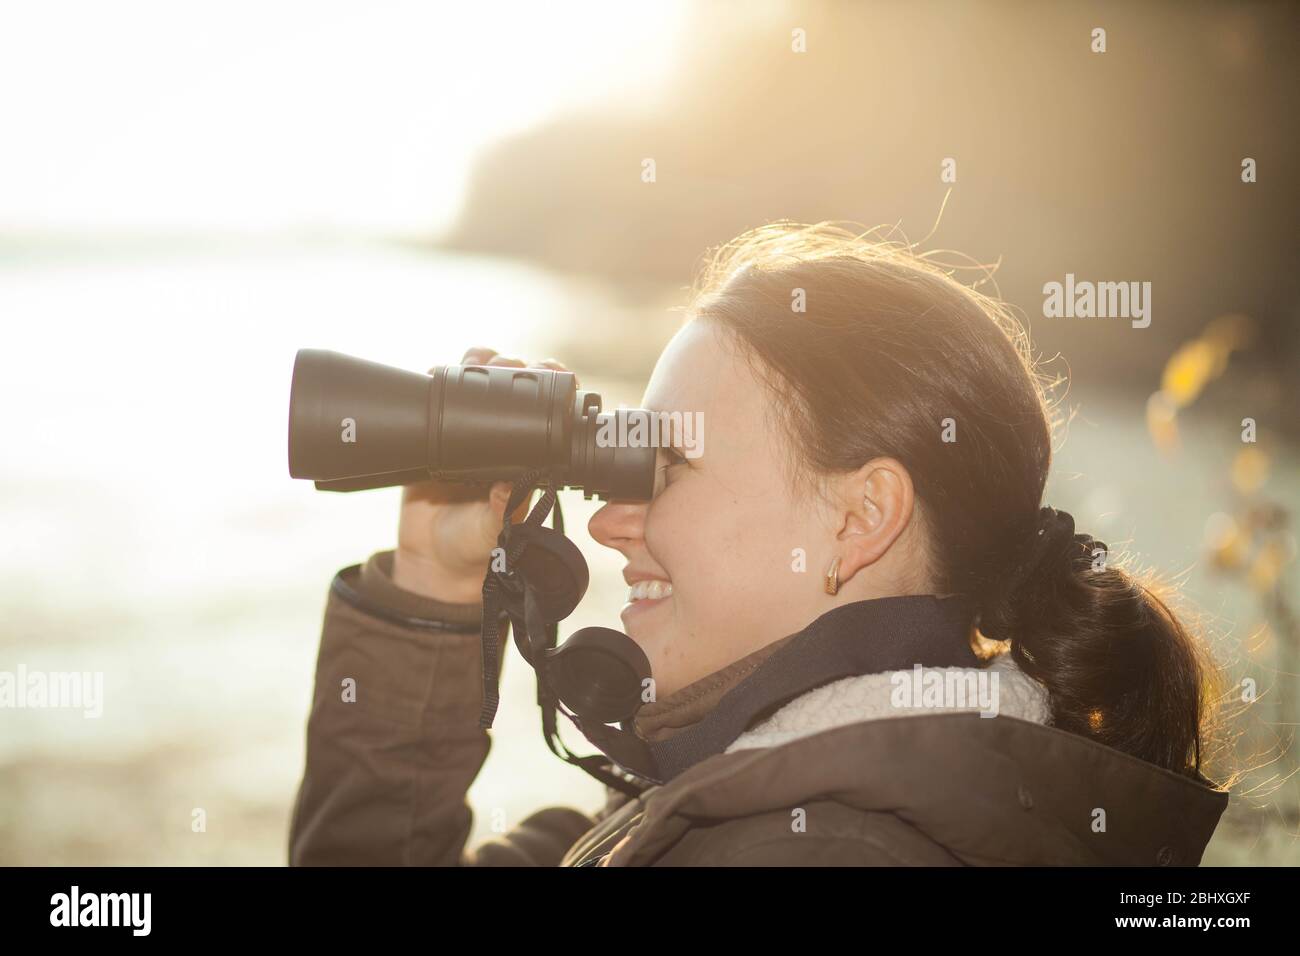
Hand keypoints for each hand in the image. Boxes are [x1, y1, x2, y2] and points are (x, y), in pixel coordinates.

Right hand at [390, 347, 575, 602]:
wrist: (431, 558)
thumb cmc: (475, 545)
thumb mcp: (492, 529)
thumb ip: (501, 510)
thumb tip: (506, 485)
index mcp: (529, 455)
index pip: (548, 409)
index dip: (552, 384)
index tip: (551, 371)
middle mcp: (503, 437)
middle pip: (514, 385)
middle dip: (514, 366)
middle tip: (508, 366)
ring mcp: (469, 431)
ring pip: (479, 381)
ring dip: (481, 362)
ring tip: (476, 362)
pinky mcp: (436, 432)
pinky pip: (441, 394)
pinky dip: (441, 375)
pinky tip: (439, 371)